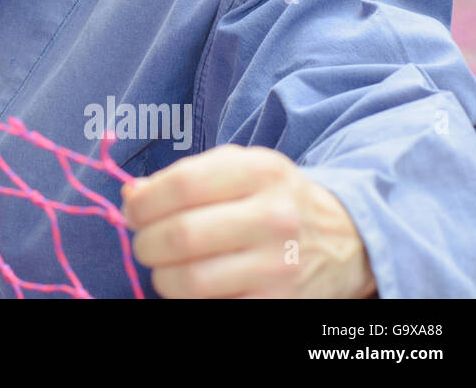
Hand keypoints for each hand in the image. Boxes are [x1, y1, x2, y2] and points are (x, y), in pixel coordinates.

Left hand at [121, 143, 376, 297]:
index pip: (182, 185)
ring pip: (191, 281)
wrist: (344, 238)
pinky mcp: (280, 304)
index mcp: (260, 171)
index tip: (133, 211)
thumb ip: (182, 176)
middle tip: (145, 243)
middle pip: (182, 236)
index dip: (144, 203)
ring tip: (166, 268)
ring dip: (163, 277)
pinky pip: (213, 306)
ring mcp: (280, 266)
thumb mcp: (238, 169)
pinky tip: (195, 284)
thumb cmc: (272, 198)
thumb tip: (131, 196)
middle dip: (146, 243)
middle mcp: (275, 217)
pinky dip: (190, 298)